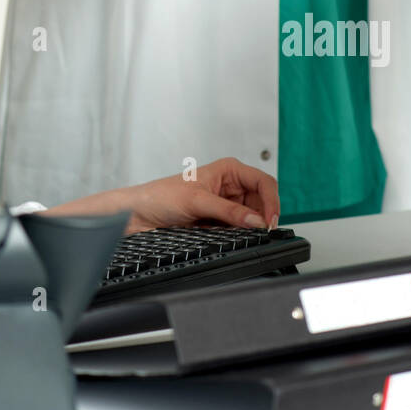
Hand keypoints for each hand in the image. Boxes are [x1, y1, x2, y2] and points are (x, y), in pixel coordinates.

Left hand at [45, 157, 278, 234]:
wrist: (138, 215)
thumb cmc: (159, 195)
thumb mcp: (197, 201)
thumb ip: (229, 211)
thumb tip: (256, 221)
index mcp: (227, 170)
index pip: (262, 181)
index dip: (272, 200)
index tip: (271, 221)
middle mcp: (229, 186)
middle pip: (261, 201)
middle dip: (262, 216)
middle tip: (262, 232)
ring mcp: (224, 206)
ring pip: (251, 218)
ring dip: (250, 227)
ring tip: (244, 235)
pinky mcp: (217, 223)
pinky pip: (237, 230)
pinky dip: (239, 235)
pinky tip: (233, 239)